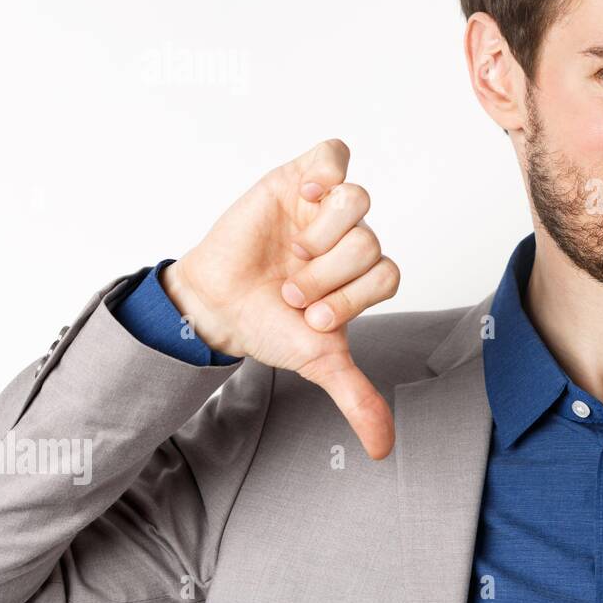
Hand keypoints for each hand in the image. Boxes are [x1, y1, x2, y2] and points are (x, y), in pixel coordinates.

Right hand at [161, 139, 399, 458]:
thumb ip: (356, 397)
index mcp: (366, 276)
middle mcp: (353, 239)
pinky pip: (336, 153)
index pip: (387, 274)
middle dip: (324, 276)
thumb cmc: (270, 326)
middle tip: (291, 288)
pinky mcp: (300, 179)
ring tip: (289, 254)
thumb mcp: (317, 362)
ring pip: (356, 202)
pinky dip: (327, 170)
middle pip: (369, 242)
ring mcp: (327, 207)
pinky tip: (304, 195)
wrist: (215, 302)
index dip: (351, 298)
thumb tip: (382, 450)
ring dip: (318, 236)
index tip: (312, 315)